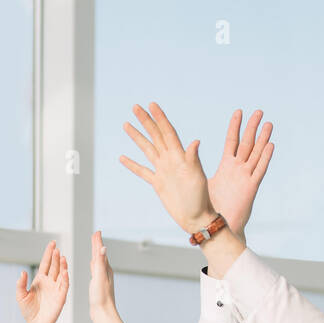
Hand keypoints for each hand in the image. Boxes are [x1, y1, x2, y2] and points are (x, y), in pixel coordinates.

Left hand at [15, 241, 68, 322]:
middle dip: (56, 257)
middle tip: (57, 249)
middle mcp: (50, 282)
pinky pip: (64, 285)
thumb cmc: (28, 311)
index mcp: (40, 280)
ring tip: (62, 257)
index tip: (52, 244)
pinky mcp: (61, 297)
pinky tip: (64, 271)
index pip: (46, 264)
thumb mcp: (20, 296)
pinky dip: (65, 278)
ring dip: (62, 265)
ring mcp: (56, 289)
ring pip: (61, 274)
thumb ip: (20, 284)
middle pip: (54, 266)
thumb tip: (22, 272)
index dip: (49, 254)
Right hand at [88, 231, 115, 313]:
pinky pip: (96, 270)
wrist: (103, 313)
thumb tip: (103, 248)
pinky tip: (93, 266)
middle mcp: (105, 273)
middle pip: (100, 255)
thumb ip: (100, 263)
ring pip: (99, 262)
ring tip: (95, 247)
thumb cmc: (101, 298)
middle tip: (95, 235)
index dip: (98, 242)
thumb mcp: (99, 278)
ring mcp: (102, 279)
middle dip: (97, 244)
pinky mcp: (99, 285)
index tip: (97, 232)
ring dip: (96, 253)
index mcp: (105, 270)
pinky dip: (94, 264)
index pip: (100, 252)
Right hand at [120, 102, 216, 234]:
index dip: (160, 118)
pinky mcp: (158, 184)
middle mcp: (170, 160)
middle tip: (135, 107)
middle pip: (155, 136)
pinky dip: (132, 164)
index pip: (167, 132)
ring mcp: (163, 171)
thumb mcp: (197, 177)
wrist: (197, 217)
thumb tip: (196, 141)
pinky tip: (123, 157)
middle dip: (146, 121)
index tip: (152, 104)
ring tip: (127, 124)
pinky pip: (143, 171)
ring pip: (147, 149)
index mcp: (180, 156)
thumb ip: (193, 159)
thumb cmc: (200, 198)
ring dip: (137, 137)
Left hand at [207, 109, 273, 238]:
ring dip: (262, 139)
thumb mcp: (201, 181)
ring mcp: (246, 177)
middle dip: (252, 127)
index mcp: (226, 166)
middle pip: (247, 143)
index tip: (239, 111)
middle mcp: (238, 169)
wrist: (217, 225)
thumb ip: (196, 167)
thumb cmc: (210, 206)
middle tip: (259, 111)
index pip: (231, 141)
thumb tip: (184, 157)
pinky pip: (259, 170)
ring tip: (268, 123)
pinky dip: (265, 158)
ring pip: (256, 154)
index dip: (235, 126)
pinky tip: (270, 145)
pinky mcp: (251, 187)